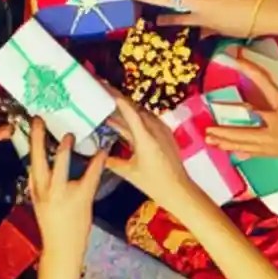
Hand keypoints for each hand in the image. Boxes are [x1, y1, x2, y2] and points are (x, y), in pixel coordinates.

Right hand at [27, 117, 107, 255]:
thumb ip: (38, 182)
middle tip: (41, 118)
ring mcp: (62, 193)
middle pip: (38, 157)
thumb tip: (36, 164)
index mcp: (36, 187)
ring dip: (64, 148)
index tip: (34, 120)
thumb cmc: (53, 222)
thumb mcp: (39, 201)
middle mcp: (45, 189)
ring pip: (60, 165)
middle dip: (38, 137)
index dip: (32, 138)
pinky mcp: (81, 198)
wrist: (62, 248)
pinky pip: (90, 176)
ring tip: (70, 134)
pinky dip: (97, 162)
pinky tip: (102, 151)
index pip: (30, 158)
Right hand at [103, 88, 193, 211]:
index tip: (104, 88)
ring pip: (142, 114)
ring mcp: (162, 131)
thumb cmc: (155, 183)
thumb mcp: (129, 173)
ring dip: (127, 108)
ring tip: (111, 103)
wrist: (180, 190)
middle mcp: (155, 130)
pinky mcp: (166, 135)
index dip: (116, 98)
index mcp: (145, 138)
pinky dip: (136, 117)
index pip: (129, 111)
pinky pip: (148, 120)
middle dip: (119, 100)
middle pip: (135, 109)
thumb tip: (97, 156)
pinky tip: (126, 120)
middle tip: (104, 91)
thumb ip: (111, 162)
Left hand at [205, 58, 277, 165]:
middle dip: (223, 131)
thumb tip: (250, 83)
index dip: (251, 70)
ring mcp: (267, 146)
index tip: (238, 59)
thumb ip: (268, 91)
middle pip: (241, 132)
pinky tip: (231, 151)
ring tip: (211, 140)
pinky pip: (249, 152)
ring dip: (225, 142)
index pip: (263, 86)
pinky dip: (237, 150)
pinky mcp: (268, 153)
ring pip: (242, 145)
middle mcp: (269, 131)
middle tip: (207, 130)